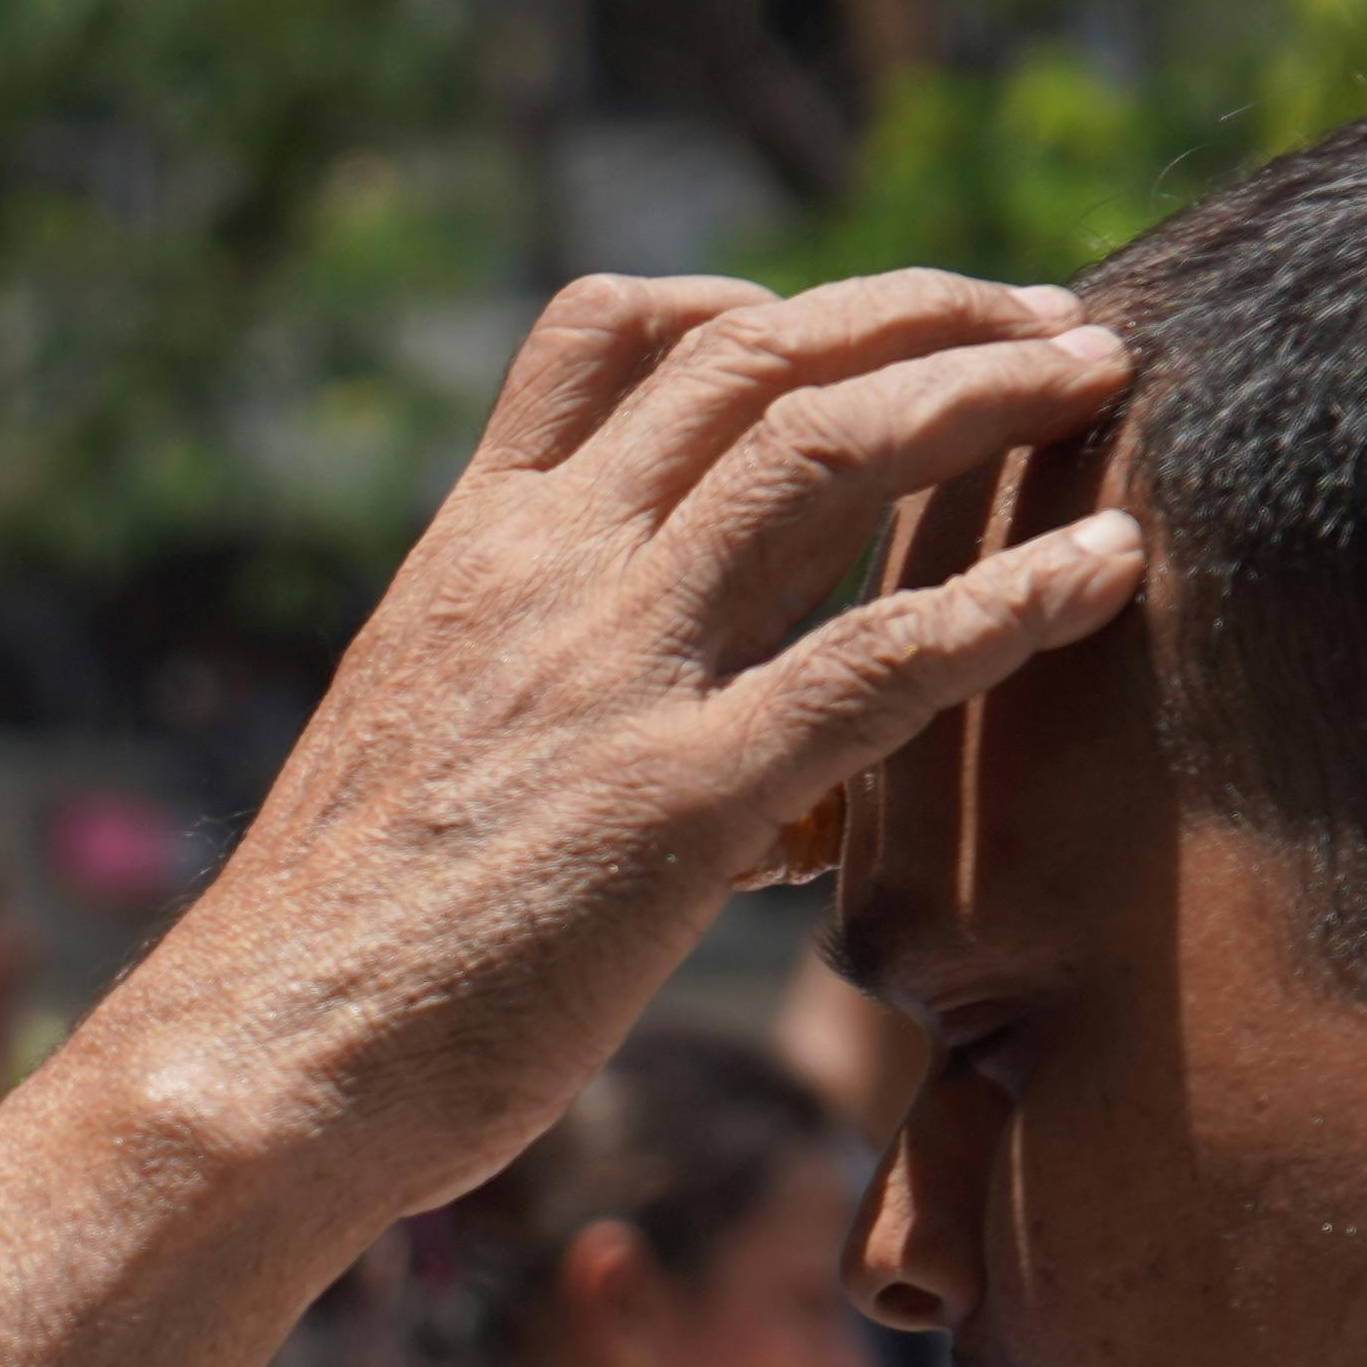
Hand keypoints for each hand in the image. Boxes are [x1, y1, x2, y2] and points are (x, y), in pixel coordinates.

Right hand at [95, 271, 1151, 1218]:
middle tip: (1050, 323)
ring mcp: (614, 676)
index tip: (856, 331)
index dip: (757, 300)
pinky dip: (1011, 596)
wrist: (259, 1067)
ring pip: (827, 453)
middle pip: (755, 354)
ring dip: (990, 390)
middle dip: (924, 309)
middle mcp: (544, 576)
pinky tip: (1107, 571)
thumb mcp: (416, 768)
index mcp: (467, 557)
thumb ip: (534, 712)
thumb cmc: (332, 962)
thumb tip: (662, 763)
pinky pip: (878, 659)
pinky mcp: (680, 803)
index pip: (605, 335)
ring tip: (1105, 376)